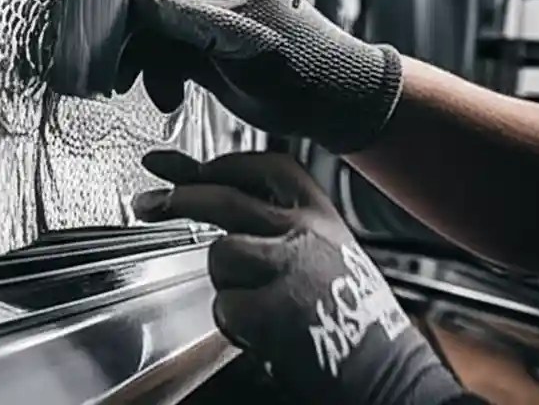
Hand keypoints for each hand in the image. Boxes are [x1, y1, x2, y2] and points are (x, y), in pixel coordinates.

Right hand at [115, 0, 402, 153]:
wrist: (332, 102)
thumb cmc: (299, 59)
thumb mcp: (238, 36)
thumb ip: (186, 16)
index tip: (109, 17)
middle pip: (150, 4)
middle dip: (131, 36)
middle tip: (115, 67)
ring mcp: (207, 30)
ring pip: (155, 37)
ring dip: (144, 64)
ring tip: (148, 92)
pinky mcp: (206, 60)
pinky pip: (168, 63)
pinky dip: (160, 80)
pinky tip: (168, 100)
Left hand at [133, 151, 462, 403]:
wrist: (389, 374)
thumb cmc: (347, 317)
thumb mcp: (322, 253)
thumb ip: (270, 222)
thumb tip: (202, 187)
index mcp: (321, 216)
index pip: (265, 168)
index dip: (218, 164)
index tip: (177, 166)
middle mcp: (307, 233)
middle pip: (226, 199)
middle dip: (180, 197)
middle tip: (149, 202)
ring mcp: (291, 268)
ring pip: (221, 254)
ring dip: (226, 283)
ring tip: (259, 305)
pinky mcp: (276, 309)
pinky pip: (225, 305)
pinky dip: (235, 324)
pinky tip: (265, 333)